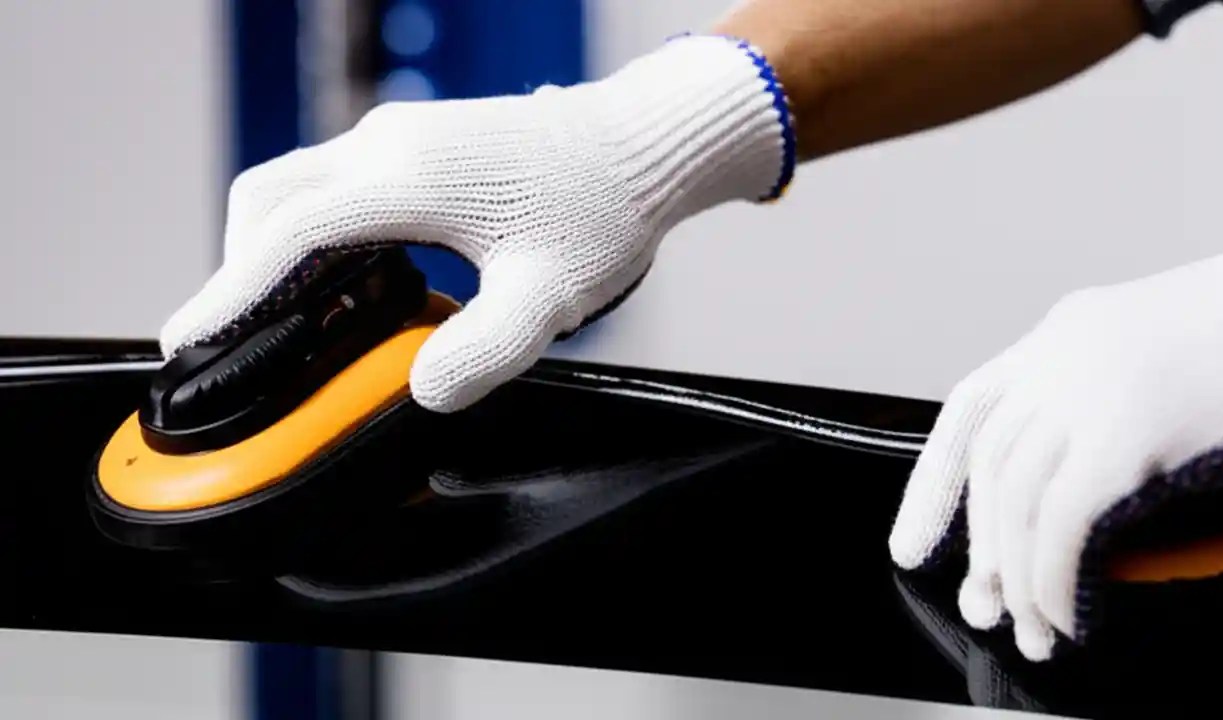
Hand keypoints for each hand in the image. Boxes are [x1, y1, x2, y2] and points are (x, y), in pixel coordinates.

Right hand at [159, 35, 792, 411]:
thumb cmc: (601, 211)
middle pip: (270, 199)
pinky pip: (335, 182)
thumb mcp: (549, 296)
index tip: (188, 340)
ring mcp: (402, 134)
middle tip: (231, 340)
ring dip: (274, 248)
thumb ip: (484, 350)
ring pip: (298, 184)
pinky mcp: (418, 141)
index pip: (287, 235)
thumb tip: (422, 387)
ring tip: (279, 319)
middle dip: (238, 269)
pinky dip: (312, 230)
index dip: (228, 291)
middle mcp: (390, 144)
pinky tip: (341, 280)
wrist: (641, 148)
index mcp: (409, 178)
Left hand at [888, 241, 1222, 660]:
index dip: (933, 482)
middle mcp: (1061, 355)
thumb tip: (1085, 486)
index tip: (914, 542)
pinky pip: (1060, 524)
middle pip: (988, 463)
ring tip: (1030, 629)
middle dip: (979, 546)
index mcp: (1066, 330)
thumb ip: (1110, 402)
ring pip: (1015, 500)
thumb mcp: (1163, 353)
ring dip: (1017, 579)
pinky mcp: (1125, 435)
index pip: (970, 408)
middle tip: (984, 605)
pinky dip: (1051, 581)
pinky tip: (1063, 617)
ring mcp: (1089, 391)